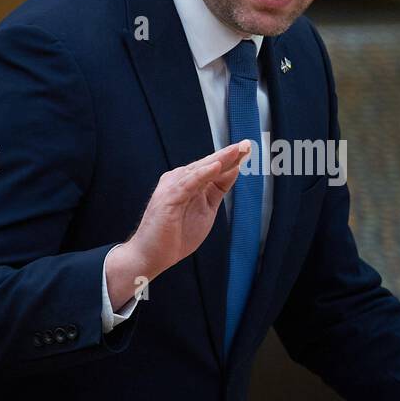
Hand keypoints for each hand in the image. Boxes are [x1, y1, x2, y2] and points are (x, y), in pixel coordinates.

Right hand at [106, 141, 250, 306]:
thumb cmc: (175, 235)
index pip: (211, 167)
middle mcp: (178, 181)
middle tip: (245, 144)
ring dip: (218, 159)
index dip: (230, 158)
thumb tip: (233, 171)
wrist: (152, 256)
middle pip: (206, 164)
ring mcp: (171, 188)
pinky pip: (188, 184)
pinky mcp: (168, 199)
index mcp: (187, 183)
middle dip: (227, 154)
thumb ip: (217, 190)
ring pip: (198, 170)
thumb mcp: (206, 210)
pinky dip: (202, 174)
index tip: (247, 149)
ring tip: (235, 151)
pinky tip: (216, 166)